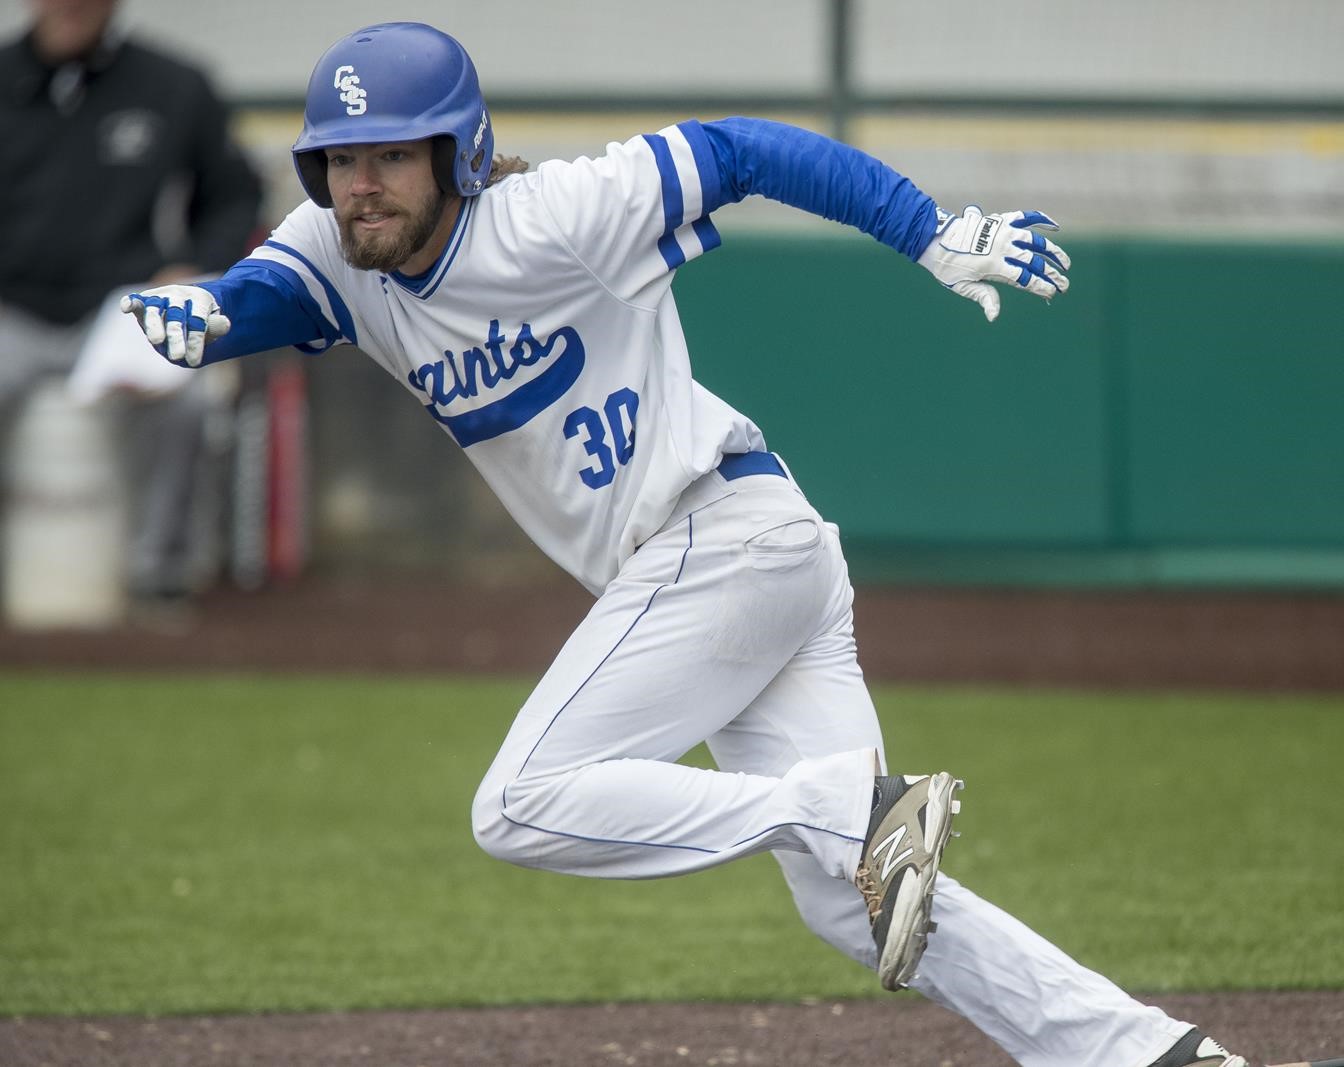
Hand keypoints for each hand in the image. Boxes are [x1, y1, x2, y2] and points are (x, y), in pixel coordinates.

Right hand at [120, 284, 229, 366]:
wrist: (191, 308)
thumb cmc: (203, 323)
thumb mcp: (213, 327)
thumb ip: (217, 327)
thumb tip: (225, 323)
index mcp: (200, 298)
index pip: (198, 320)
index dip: (196, 341)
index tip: (194, 362)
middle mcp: (179, 294)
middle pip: (176, 315)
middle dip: (176, 337)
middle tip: (177, 357)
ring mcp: (160, 296)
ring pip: (155, 308)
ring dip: (154, 325)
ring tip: (156, 341)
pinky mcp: (145, 301)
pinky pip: (137, 300)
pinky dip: (130, 302)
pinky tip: (126, 308)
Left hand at [917, 206, 1069, 321]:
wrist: (935, 240)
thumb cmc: (948, 267)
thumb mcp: (963, 286)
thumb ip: (983, 298)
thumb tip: (994, 317)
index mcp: (993, 266)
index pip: (1024, 278)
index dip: (1041, 286)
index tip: (1052, 293)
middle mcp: (1002, 247)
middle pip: (1034, 262)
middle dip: (1052, 274)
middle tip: (1065, 285)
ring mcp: (1003, 232)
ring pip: (1036, 241)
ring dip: (1053, 252)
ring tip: (1065, 264)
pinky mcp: (1001, 221)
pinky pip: (1026, 217)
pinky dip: (1041, 220)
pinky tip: (1055, 227)